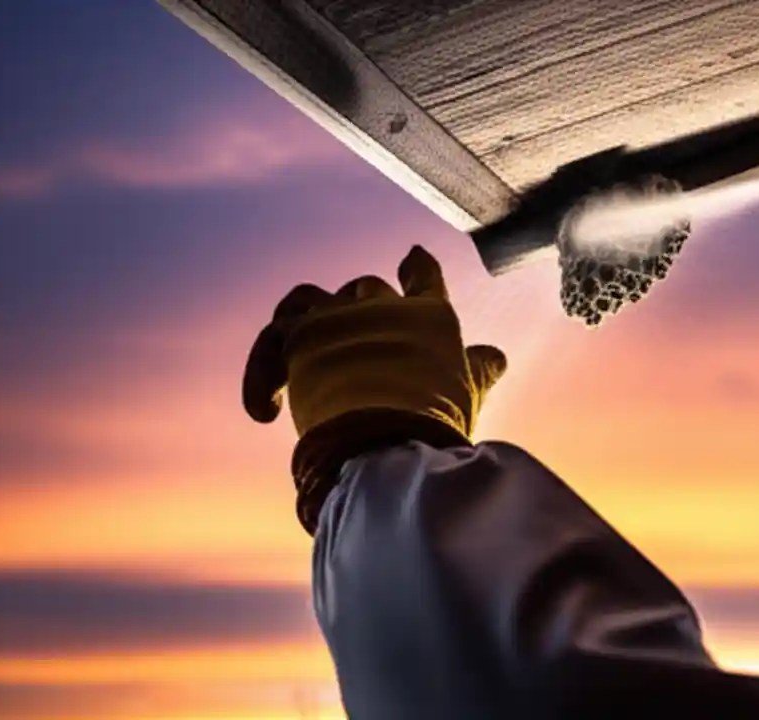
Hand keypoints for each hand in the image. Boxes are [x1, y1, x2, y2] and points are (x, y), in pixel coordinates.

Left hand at [242, 246, 506, 531]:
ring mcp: (340, 316)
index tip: (412, 258)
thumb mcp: (468, 393)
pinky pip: (270, 338)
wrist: (387, 440)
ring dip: (307, 322)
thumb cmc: (437, 423)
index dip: (417, 267)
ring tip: (299, 357)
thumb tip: (495, 356)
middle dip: (358, 311)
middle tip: (353, 350)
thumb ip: (478, 369)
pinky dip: (263, 373)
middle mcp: (384, 305)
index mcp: (430, 315)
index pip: (424, 274)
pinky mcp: (299, 336)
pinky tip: (265, 410)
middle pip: (365, 288)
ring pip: (312, 298)